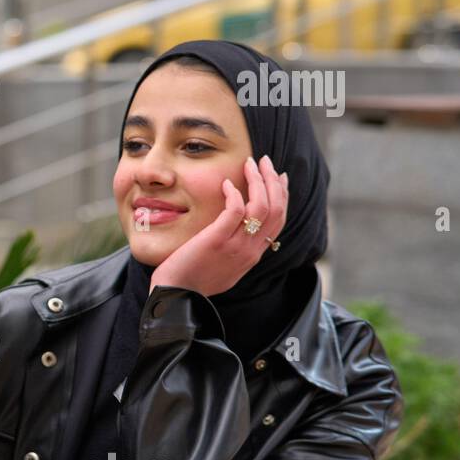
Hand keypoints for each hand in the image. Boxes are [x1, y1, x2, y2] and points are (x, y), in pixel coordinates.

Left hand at [149, 155, 288, 296]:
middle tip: (265, 162)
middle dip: (274, 181)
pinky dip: (234, 193)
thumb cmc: (194, 281)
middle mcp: (251, 250)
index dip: (282, 196)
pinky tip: (226, 183)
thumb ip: (237, 250)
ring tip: (250, 163)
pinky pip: (235, 210)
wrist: (177, 297)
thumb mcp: (226, 267)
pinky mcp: (217, 240)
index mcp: (254, 254)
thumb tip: (240, 231)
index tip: (279, 177)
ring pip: (261, 206)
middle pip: (276, 210)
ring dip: (258, 181)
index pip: (279, 220)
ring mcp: (236, 246)